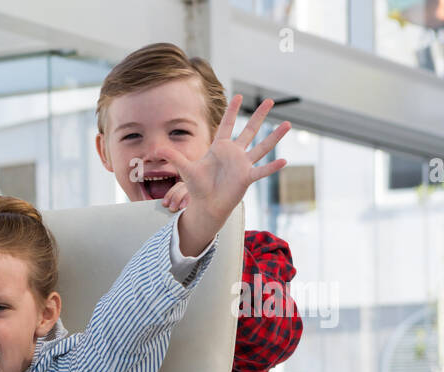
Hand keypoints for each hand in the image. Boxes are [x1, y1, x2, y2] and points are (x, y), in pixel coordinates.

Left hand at [154, 95, 289, 255]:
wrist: (206, 205)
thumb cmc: (197, 186)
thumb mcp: (185, 169)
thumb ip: (173, 156)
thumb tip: (155, 149)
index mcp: (220, 148)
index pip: (227, 125)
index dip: (232, 111)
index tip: (238, 95)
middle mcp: (234, 153)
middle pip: (249, 130)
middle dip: (259, 115)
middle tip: (270, 100)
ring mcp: (242, 165)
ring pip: (261, 147)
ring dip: (274, 136)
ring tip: (288, 124)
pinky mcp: (247, 178)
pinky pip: (261, 171)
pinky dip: (271, 167)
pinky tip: (284, 160)